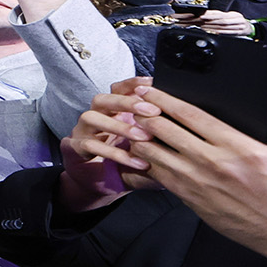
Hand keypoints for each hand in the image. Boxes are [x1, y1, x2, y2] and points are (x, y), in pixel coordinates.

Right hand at [56, 81, 161, 212]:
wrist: (97, 182)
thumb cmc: (125, 161)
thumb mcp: (148, 148)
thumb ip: (161, 137)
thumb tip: (192, 130)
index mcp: (113, 111)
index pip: (118, 89)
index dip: (132, 84)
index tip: (152, 83)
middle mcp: (96, 116)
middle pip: (103, 99)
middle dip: (126, 102)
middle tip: (151, 110)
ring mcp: (83, 131)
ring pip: (92, 117)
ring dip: (118, 125)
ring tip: (142, 137)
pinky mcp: (75, 148)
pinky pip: (91, 145)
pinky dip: (115, 153)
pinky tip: (136, 162)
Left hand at [131, 87, 266, 266]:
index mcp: (246, 151)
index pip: (193, 117)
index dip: (166, 100)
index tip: (150, 90)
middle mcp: (219, 168)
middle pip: (167, 134)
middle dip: (145, 116)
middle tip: (132, 105)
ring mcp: (206, 191)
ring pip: (160, 160)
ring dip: (143, 143)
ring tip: (131, 129)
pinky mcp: (202, 210)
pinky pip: (168, 184)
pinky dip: (153, 169)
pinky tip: (147, 160)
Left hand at [192, 9, 255, 36]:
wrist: (249, 28)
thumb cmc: (237, 21)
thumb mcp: (230, 16)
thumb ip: (220, 15)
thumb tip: (207, 13)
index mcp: (234, 14)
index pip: (221, 14)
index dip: (211, 15)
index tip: (202, 16)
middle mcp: (237, 20)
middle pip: (222, 21)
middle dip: (210, 22)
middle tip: (200, 22)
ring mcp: (239, 26)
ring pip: (224, 27)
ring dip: (213, 28)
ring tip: (204, 27)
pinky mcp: (239, 33)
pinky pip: (228, 33)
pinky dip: (220, 32)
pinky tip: (213, 32)